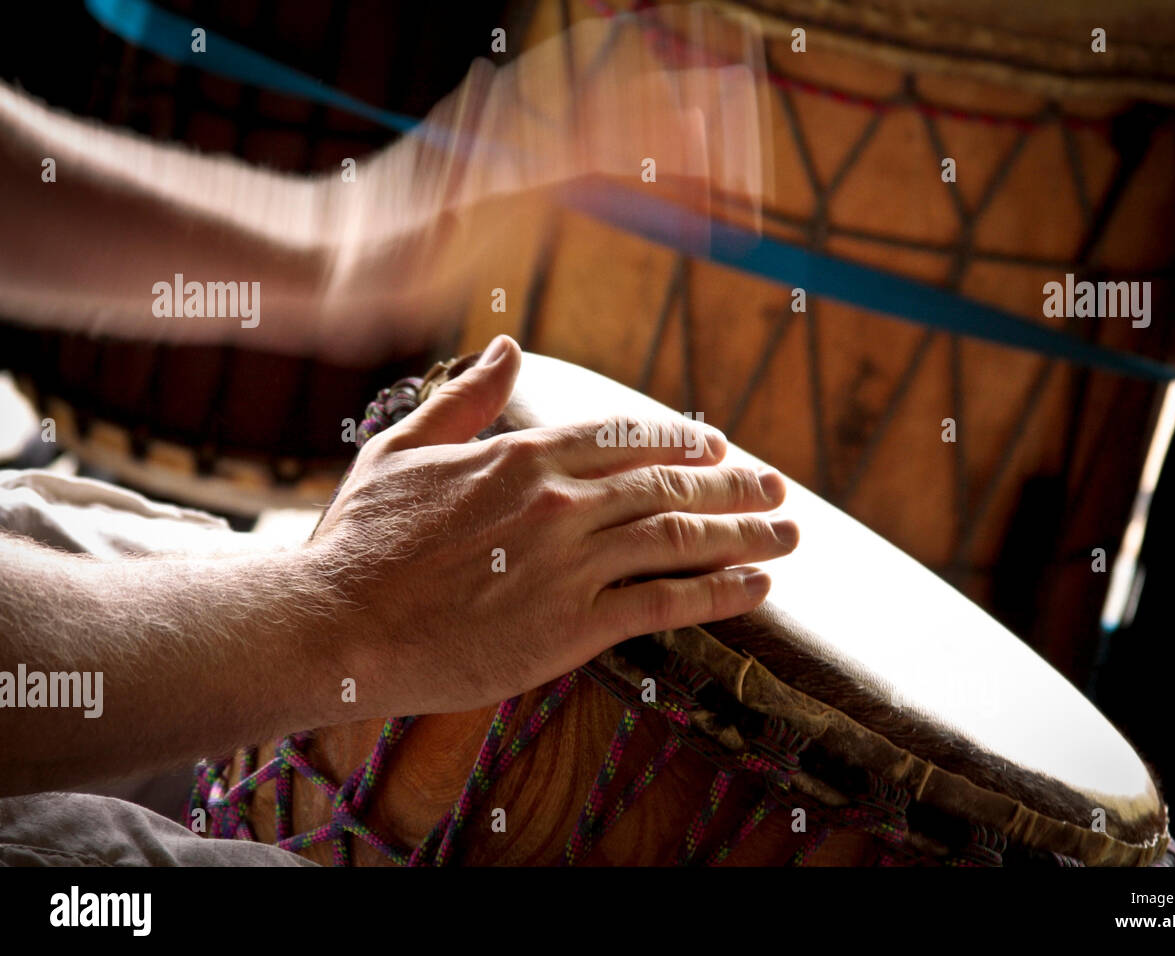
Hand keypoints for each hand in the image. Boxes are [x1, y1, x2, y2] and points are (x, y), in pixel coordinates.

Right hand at [310, 335, 796, 714]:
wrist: (332, 623)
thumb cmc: (358, 539)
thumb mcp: (403, 446)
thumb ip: (467, 399)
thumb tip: (507, 344)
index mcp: (523, 454)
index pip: (626, 436)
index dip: (682, 439)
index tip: (719, 445)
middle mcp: (560, 501)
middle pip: (670, 484)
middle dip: (734, 484)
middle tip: (777, 487)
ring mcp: (570, 563)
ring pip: (682, 537)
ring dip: (745, 534)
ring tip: (788, 534)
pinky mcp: (571, 627)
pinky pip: (665, 602)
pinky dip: (719, 592)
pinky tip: (756, 588)